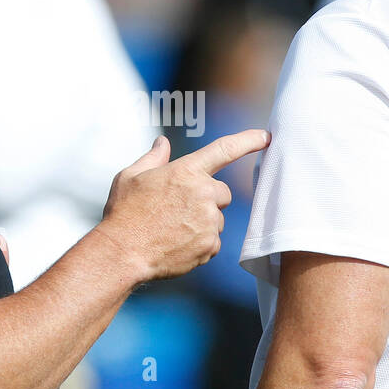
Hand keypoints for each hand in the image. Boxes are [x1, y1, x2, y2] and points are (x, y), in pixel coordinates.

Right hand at [98, 129, 269, 281]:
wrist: (122, 252)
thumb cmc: (123, 213)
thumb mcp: (130, 176)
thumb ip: (153, 157)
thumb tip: (163, 143)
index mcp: (186, 171)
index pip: (225, 149)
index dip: (248, 140)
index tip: (266, 136)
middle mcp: (203, 193)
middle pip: (222, 192)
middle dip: (208, 199)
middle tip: (180, 210)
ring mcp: (209, 220)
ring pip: (217, 219)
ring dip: (202, 223)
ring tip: (172, 230)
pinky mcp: (209, 244)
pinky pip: (213, 242)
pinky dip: (199, 244)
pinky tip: (176, 245)